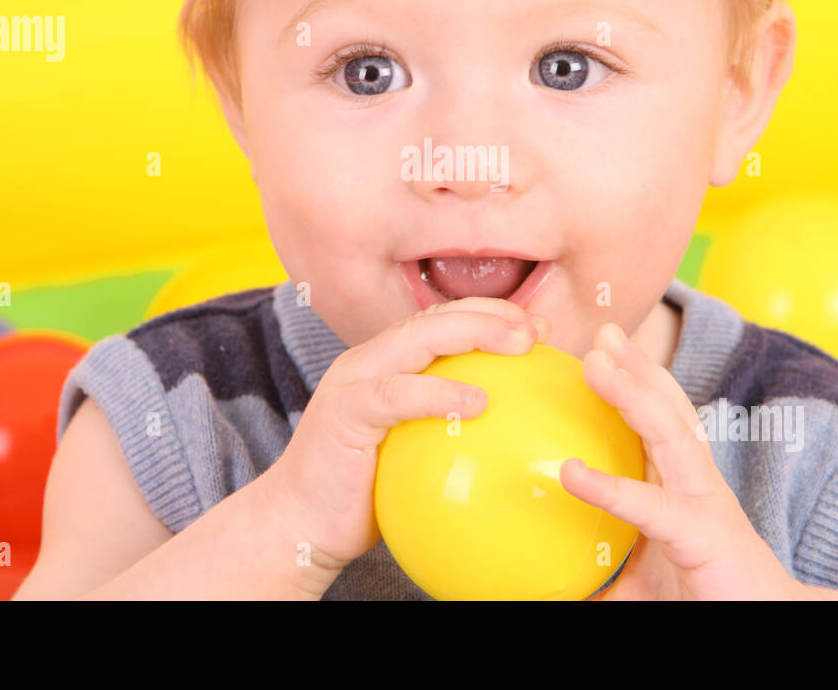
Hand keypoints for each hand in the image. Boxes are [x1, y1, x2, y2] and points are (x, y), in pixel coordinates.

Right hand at [259, 296, 550, 587]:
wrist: (299, 525)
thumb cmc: (364, 493)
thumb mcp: (415, 453)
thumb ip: (449, 428)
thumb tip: (515, 428)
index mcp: (386, 363)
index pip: (441, 322)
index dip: (490, 315)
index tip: (537, 330)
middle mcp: (368, 359)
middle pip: (434, 318)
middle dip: (489, 313)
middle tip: (536, 330)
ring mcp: (354, 380)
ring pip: (418, 339)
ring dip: (473, 333)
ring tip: (520, 345)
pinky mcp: (344, 410)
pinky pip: (398, 394)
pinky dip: (439, 392)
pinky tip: (478, 403)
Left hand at [560, 322, 799, 599]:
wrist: (765, 623)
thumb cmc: (705, 599)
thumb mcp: (641, 581)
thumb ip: (601, 573)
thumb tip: (544, 582)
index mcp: (686, 486)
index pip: (664, 421)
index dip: (640, 380)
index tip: (605, 350)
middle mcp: (699, 485)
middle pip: (670, 409)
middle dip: (638, 365)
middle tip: (604, 332)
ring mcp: (705, 505)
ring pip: (670, 433)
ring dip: (633, 391)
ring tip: (596, 362)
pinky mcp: (702, 536)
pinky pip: (651, 507)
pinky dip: (610, 488)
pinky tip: (571, 474)